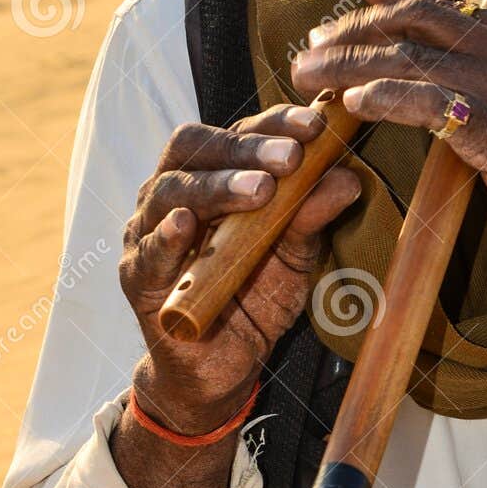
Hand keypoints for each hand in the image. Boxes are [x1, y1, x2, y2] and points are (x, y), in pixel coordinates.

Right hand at [119, 106, 360, 431]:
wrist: (223, 365)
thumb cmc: (255, 295)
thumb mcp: (295, 254)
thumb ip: (312, 215)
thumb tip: (348, 176)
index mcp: (211, 174)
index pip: (236, 131)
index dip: (272, 122)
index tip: (315, 123)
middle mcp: (173, 192)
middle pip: (195, 149)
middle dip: (245, 149)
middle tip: (290, 157)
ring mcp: (147, 232)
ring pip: (170, 193)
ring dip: (215, 187)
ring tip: (258, 191)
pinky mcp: (137, 278)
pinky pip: (147, 251)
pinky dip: (165, 236)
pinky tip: (186, 225)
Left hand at [290, 0, 486, 268]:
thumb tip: (459, 73)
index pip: (445, 1)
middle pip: (415, 18)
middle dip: (355, 25)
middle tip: (313, 41)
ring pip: (406, 56)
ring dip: (348, 65)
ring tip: (309, 77)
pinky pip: (423, 102)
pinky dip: (383, 99)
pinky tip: (354, 105)